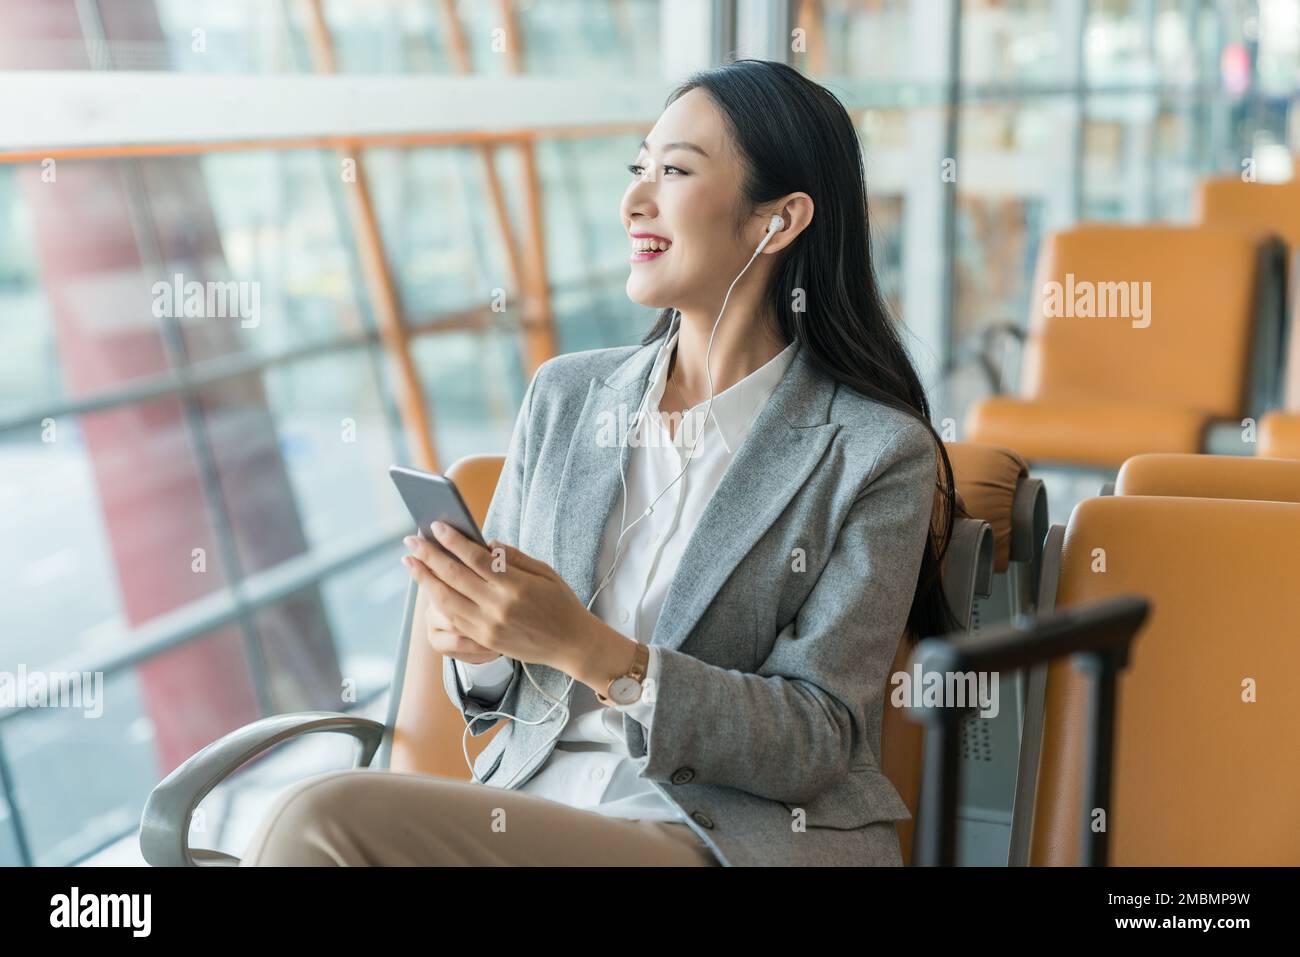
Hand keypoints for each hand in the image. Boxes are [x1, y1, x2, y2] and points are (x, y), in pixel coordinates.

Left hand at [401, 522, 615, 675]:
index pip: (476, 559)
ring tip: (410, 562)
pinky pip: (454, 619)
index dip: (453, 542)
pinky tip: (428, 587)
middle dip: (429, 557)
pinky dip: (436, 602)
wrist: (571, 644)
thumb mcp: (545, 572)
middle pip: (455, 577)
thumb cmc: (561, 603)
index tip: (436, 526)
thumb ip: (514, 557)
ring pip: (447, 600)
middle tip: (411, 540)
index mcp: (516, 587)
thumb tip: (486, 544)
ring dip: (425, 580)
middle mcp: (499, 608)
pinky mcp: (485, 641)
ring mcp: (489, 627)